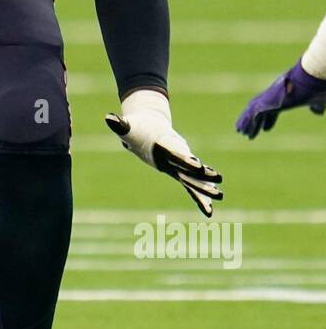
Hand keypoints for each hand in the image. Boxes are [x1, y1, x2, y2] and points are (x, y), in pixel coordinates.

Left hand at [105, 88, 222, 216]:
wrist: (150, 123)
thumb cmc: (136, 127)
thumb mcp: (126, 126)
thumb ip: (119, 124)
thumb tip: (108, 118)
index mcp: (164, 145)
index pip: (176, 153)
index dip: (185, 158)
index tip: (197, 165)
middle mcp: (175, 155)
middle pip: (190, 167)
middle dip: (204, 175)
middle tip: (218, 180)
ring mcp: (179, 163)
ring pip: (194, 178)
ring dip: (206, 188)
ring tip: (220, 197)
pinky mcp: (180, 169)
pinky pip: (190, 185)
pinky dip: (198, 196)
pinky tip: (208, 210)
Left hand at [235, 61, 325, 139]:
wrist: (310, 77)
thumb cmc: (315, 87)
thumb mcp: (316, 100)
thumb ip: (315, 106)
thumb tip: (318, 112)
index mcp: (284, 96)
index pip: (273, 109)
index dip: (269, 120)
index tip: (266, 129)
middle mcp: (273, 96)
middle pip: (259, 110)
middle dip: (253, 121)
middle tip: (247, 131)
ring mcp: (268, 98)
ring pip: (252, 111)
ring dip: (246, 122)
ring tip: (241, 132)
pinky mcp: (266, 102)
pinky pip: (253, 115)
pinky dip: (247, 122)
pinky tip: (244, 131)